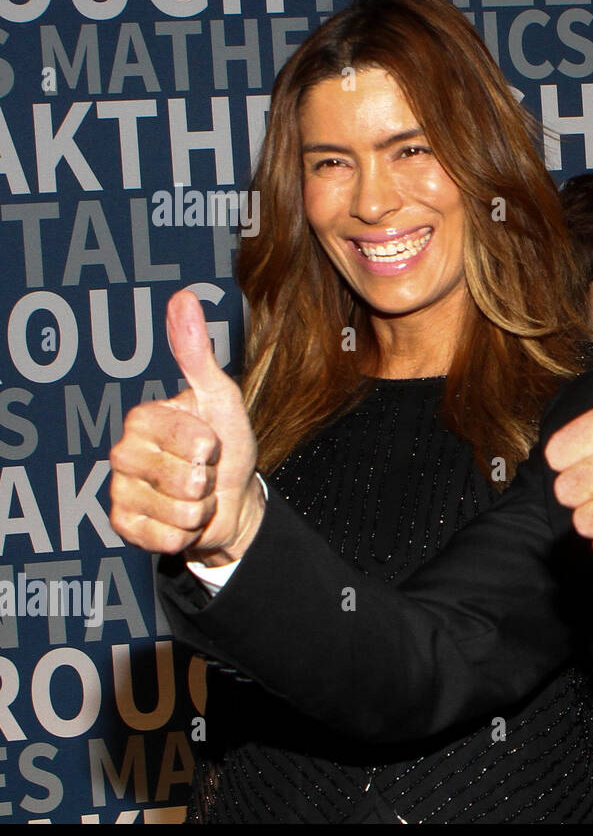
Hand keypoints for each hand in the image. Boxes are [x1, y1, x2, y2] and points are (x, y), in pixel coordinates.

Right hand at [109, 289, 263, 565]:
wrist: (230, 501)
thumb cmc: (227, 446)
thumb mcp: (221, 398)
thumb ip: (197, 354)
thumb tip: (184, 297)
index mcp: (143, 418)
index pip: (192, 440)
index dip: (213, 446)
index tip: (211, 442)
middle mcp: (123, 453)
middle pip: (186, 479)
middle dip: (208, 480)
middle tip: (204, 472)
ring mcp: (120, 491)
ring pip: (180, 511)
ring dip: (199, 508)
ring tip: (196, 495)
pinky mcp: (124, 526)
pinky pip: (164, 538)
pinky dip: (183, 533)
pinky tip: (179, 520)